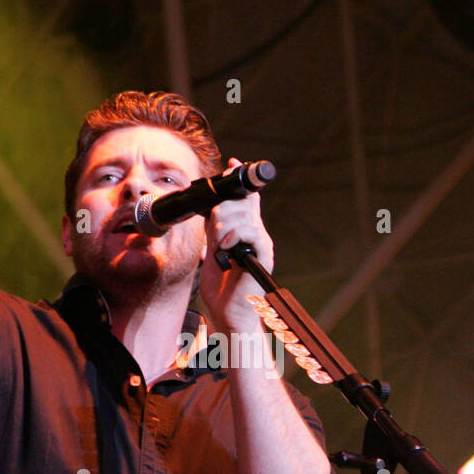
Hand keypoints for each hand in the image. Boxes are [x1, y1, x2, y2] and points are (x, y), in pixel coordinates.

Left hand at [196, 158, 274, 330]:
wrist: (226, 309)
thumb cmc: (219, 282)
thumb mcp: (211, 245)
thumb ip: (213, 223)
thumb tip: (210, 201)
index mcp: (245, 227)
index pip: (247, 196)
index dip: (239, 178)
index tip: (232, 163)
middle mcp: (256, 232)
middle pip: (243, 201)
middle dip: (223, 208)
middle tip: (213, 228)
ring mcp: (261, 242)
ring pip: (245, 215)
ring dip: (225, 225)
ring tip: (218, 242)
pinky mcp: (264, 254)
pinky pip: (251, 232)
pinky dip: (235, 235)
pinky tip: (226, 247)